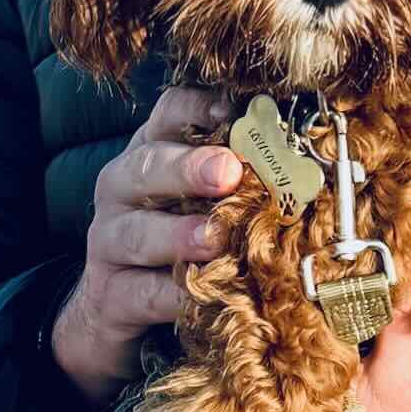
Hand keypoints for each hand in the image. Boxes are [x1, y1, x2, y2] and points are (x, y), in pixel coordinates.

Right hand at [51, 85, 242, 405]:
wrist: (117, 304)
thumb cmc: (175, 234)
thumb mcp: (199, 195)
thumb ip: (235, 172)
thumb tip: (301, 157)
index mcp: (151, 150)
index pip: (170, 113)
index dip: (199, 107)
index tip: (233, 111)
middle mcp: (123, 187)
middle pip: (148, 165)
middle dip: (190, 167)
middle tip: (227, 172)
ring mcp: (109, 241)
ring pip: (137, 231)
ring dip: (179, 235)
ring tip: (214, 239)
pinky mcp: (112, 294)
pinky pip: (143, 292)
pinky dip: (175, 295)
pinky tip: (204, 294)